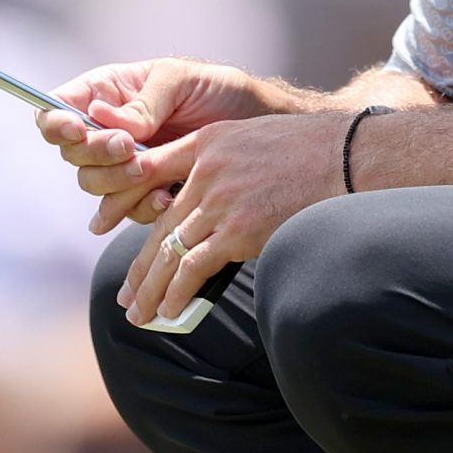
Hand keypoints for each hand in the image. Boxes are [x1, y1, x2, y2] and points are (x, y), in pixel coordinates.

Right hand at [35, 58, 275, 233]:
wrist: (257, 125)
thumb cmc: (218, 90)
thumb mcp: (181, 80)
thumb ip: (145, 102)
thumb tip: (108, 122)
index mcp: (107, 93)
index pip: (58, 109)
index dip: (57, 122)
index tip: (77, 129)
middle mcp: (108, 130)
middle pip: (73, 153)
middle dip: (98, 155)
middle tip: (130, 149)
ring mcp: (124, 163)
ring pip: (95, 185)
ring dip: (118, 183)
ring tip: (150, 172)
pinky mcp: (146, 191)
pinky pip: (128, 208)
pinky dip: (144, 206)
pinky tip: (168, 196)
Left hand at [111, 111, 347, 326]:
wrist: (348, 158)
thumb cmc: (312, 153)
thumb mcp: (254, 139)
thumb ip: (222, 164)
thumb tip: (210, 205)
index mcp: (206, 143)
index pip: (147, 174)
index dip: (122, 205)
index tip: (104, 226)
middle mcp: (205, 170)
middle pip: (157, 225)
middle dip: (140, 267)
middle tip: (126, 294)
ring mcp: (219, 200)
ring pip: (170, 251)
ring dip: (151, 288)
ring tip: (139, 313)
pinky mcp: (238, 230)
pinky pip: (194, 267)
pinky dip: (177, 293)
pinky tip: (167, 311)